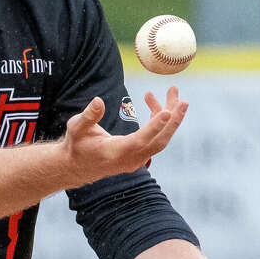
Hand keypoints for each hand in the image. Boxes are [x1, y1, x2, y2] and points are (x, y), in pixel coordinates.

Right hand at [60, 87, 187, 186]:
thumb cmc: (76, 145)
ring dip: (169, 117)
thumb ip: (88, 116)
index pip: (140, 140)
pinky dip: (158, 121)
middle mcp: (131, 159)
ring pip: (160, 139)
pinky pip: (155, 138)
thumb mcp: (76, 128)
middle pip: (159, 141)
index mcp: (116, 153)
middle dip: (174, 121)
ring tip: (172, 92)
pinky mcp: (139, 155)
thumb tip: (98, 100)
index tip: (168, 112)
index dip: (155, 126)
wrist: (78, 166)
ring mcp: (137, 159)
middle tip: (183, 100)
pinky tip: (153, 102)